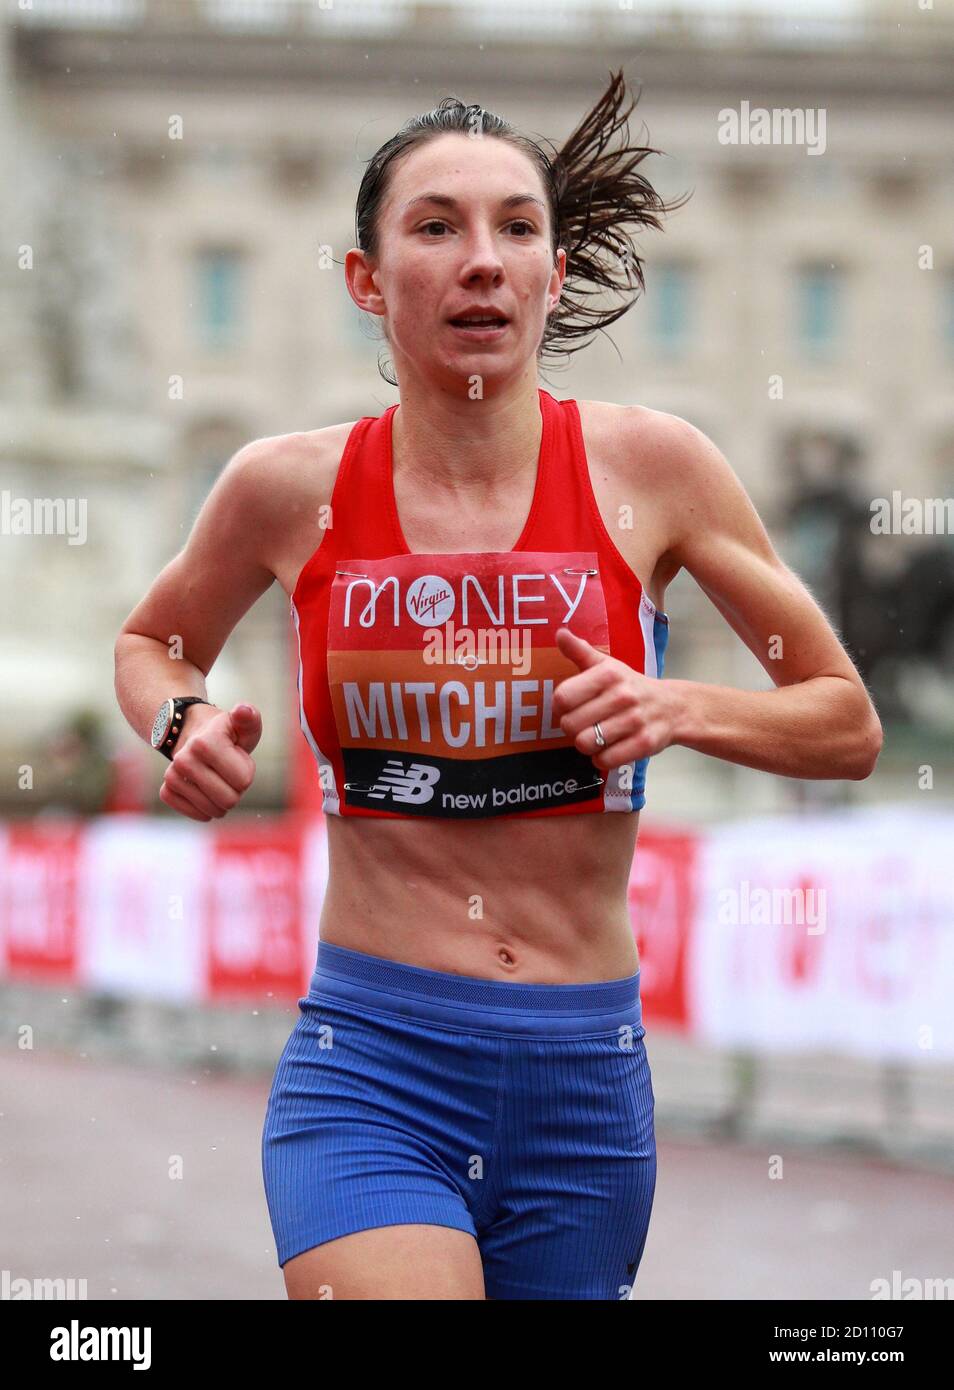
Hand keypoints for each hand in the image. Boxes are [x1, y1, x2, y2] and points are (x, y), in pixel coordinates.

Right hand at [159, 702, 260, 821]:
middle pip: (229, 800)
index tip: (236, 758)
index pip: (243, 782)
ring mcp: (172, 776)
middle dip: (235, 789)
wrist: (193, 735)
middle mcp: (184, 760)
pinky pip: (197, 815)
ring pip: (213, 811)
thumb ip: (249, 719)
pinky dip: (206, 808)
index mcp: (205, 743)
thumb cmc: (227, 734)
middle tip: (228, 771)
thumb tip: (243, 710)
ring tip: (216, 778)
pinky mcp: (166, 791)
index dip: (246, 772)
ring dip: (221, 799)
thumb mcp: (243, 725)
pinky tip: (204, 790)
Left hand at [552, 627, 675, 769]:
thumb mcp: (607, 665)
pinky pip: (605, 760)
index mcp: (608, 674)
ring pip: (585, 744)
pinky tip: (609, 748)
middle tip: (584, 724)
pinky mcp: (644, 743)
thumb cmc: (631, 687)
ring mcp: (634, 721)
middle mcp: (622, 696)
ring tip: (597, 735)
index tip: (570, 707)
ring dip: (587, 744)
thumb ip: (580, 651)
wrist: (674, 707)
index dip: (560, 707)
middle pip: (570, 724)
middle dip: (572, 728)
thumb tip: (560, 633)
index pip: (562, 697)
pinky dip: (602, 758)